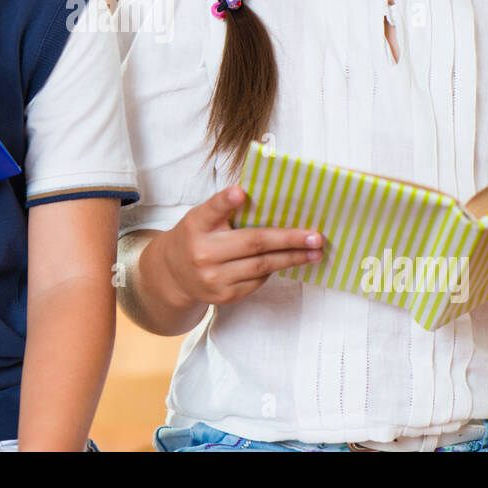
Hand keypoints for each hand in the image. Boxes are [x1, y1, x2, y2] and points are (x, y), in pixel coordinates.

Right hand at [152, 185, 323, 306]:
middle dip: (288, 239)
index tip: (241, 192)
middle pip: (252, 243)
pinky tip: (288, 261)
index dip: (226, 201)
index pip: (211, 210)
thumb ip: (224, 211)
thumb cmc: (196, 237)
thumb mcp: (201, 218)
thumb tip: (269, 203)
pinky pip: (257, 281)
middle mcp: (202, 252)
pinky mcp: (224, 296)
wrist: (172, 274)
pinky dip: (274, 269)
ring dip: (292, 258)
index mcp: (196, 225)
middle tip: (315, 236)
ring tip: (314, 252)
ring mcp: (213, 278)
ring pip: (261, 266)